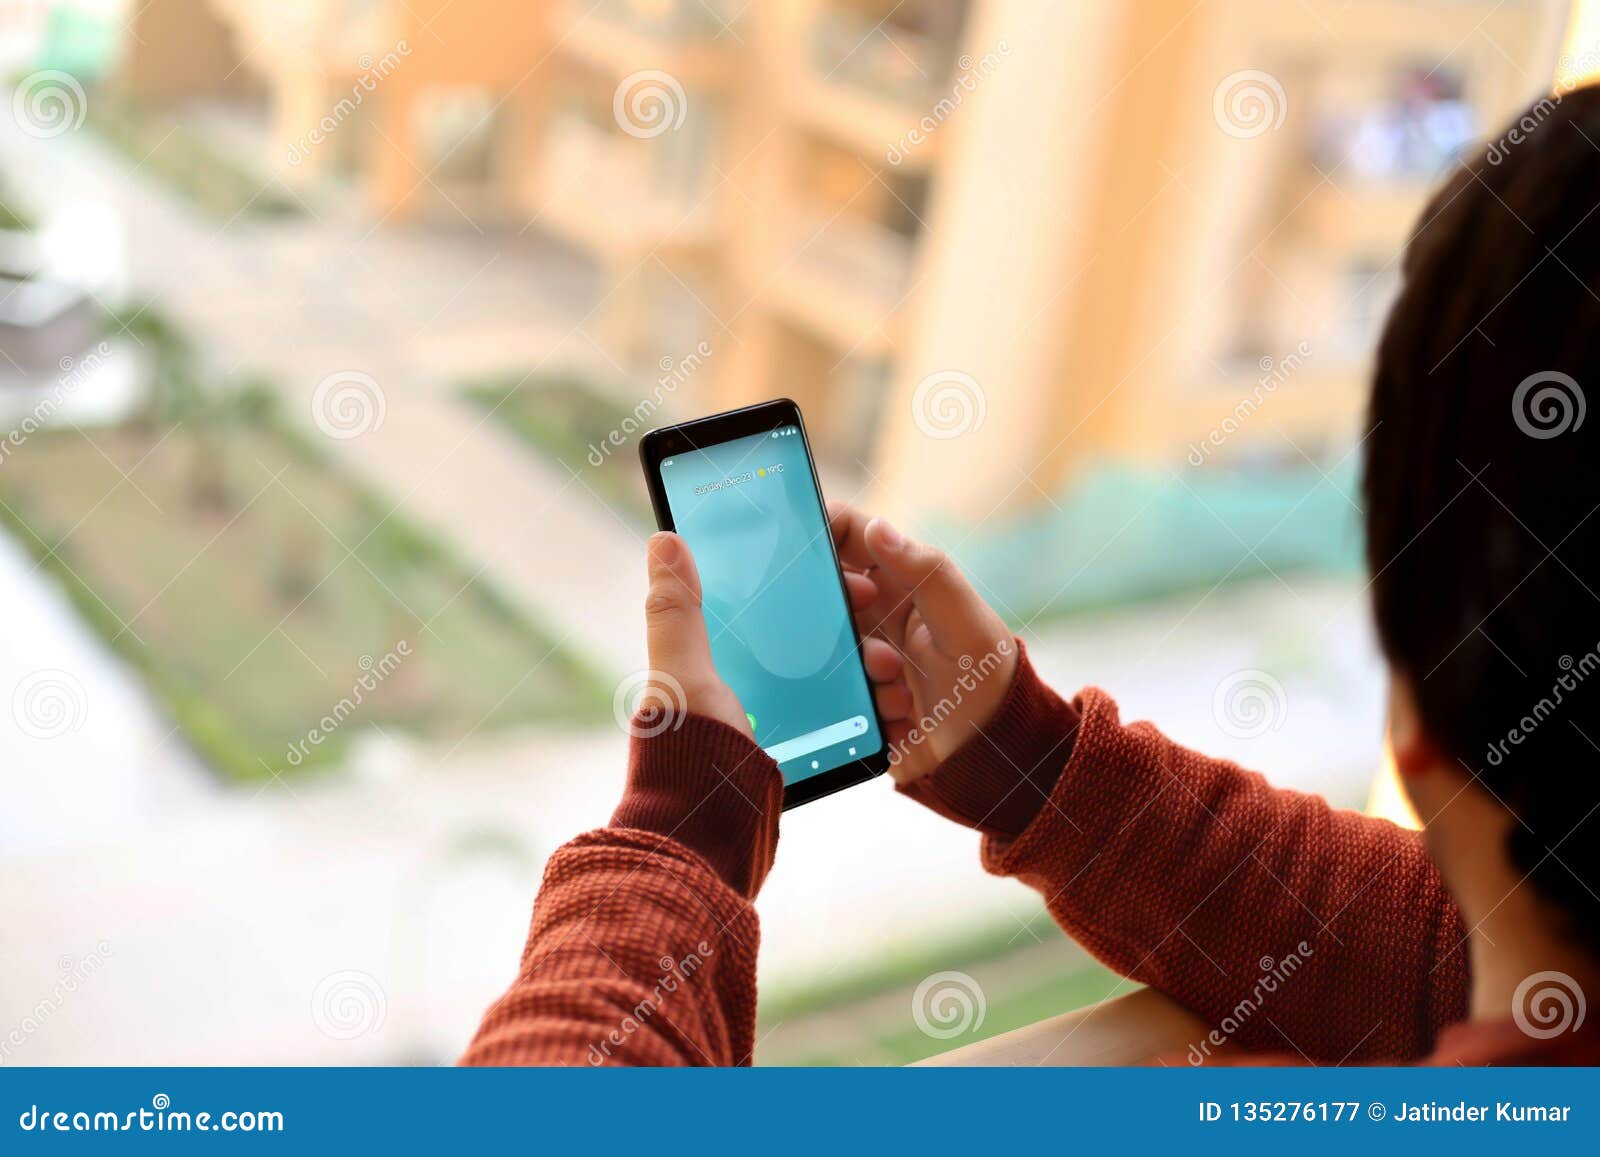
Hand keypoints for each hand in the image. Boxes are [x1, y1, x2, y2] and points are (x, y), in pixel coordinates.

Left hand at [642, 531, 908, 742]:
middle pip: (805, 635)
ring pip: (830, 674)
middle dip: (849, 624)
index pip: (764, 600)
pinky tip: (892, 706)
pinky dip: (866, 708)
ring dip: (867, 667)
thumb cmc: (690, 751)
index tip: (846, 569)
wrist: (713, 834)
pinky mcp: (797, 743)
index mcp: (711, 655)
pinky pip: (840, 715)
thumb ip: (677, 611)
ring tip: (891, 672)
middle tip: (875, 617)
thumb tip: (666, 539)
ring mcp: (772, 712)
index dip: (806, 579)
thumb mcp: (683, 674)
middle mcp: (740, 680)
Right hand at [829, 503, 1017, 785]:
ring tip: (895, 678)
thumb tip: (877, 528)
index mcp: (900, 576)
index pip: (845, 532)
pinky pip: (828, 685)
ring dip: (857, 663)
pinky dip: (861, 699)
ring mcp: (858, 648)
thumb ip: (927, 572)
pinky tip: (898, 711)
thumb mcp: (965, 623)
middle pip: (822, 588)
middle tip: (868, 627)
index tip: (819, 563)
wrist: (981, 754)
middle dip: (837, 614)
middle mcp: (873, 608)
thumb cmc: (987, 679)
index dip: (823, 535)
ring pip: (821, 641)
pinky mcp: (850, 689)